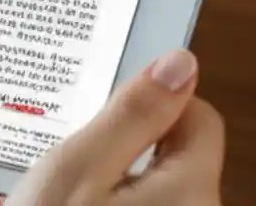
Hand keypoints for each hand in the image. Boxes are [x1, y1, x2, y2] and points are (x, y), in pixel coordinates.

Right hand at [0, 50, 223, 205]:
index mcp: (191, 191)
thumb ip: (131, 113)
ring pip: (136, 202)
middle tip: (58, 178)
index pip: (197, 116)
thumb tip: (180, 63)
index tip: (104, 121)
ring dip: (90, 198)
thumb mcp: (76, 169)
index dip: (148, 108)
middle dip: (107, 161)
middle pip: (163, 163)